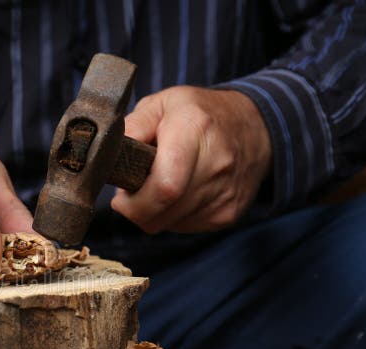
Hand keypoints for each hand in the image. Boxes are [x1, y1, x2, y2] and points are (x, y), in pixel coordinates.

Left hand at [111, 87, 272, 233]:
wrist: (256, 127)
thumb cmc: (199, 114)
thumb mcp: (162, 104)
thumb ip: (132, 127)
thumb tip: (109, 156)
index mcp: (194, 130)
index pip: (164, 186)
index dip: (134, 202)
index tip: (120, 197)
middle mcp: (216, 164)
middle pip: (163, 211)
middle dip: (137, 209)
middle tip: (131, 194)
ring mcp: (225, 193)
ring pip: (170, 224)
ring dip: (154, 213)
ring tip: (157, 186)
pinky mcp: (228, 214)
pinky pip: (185, 227)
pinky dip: (172, 217)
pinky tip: (177, 194)